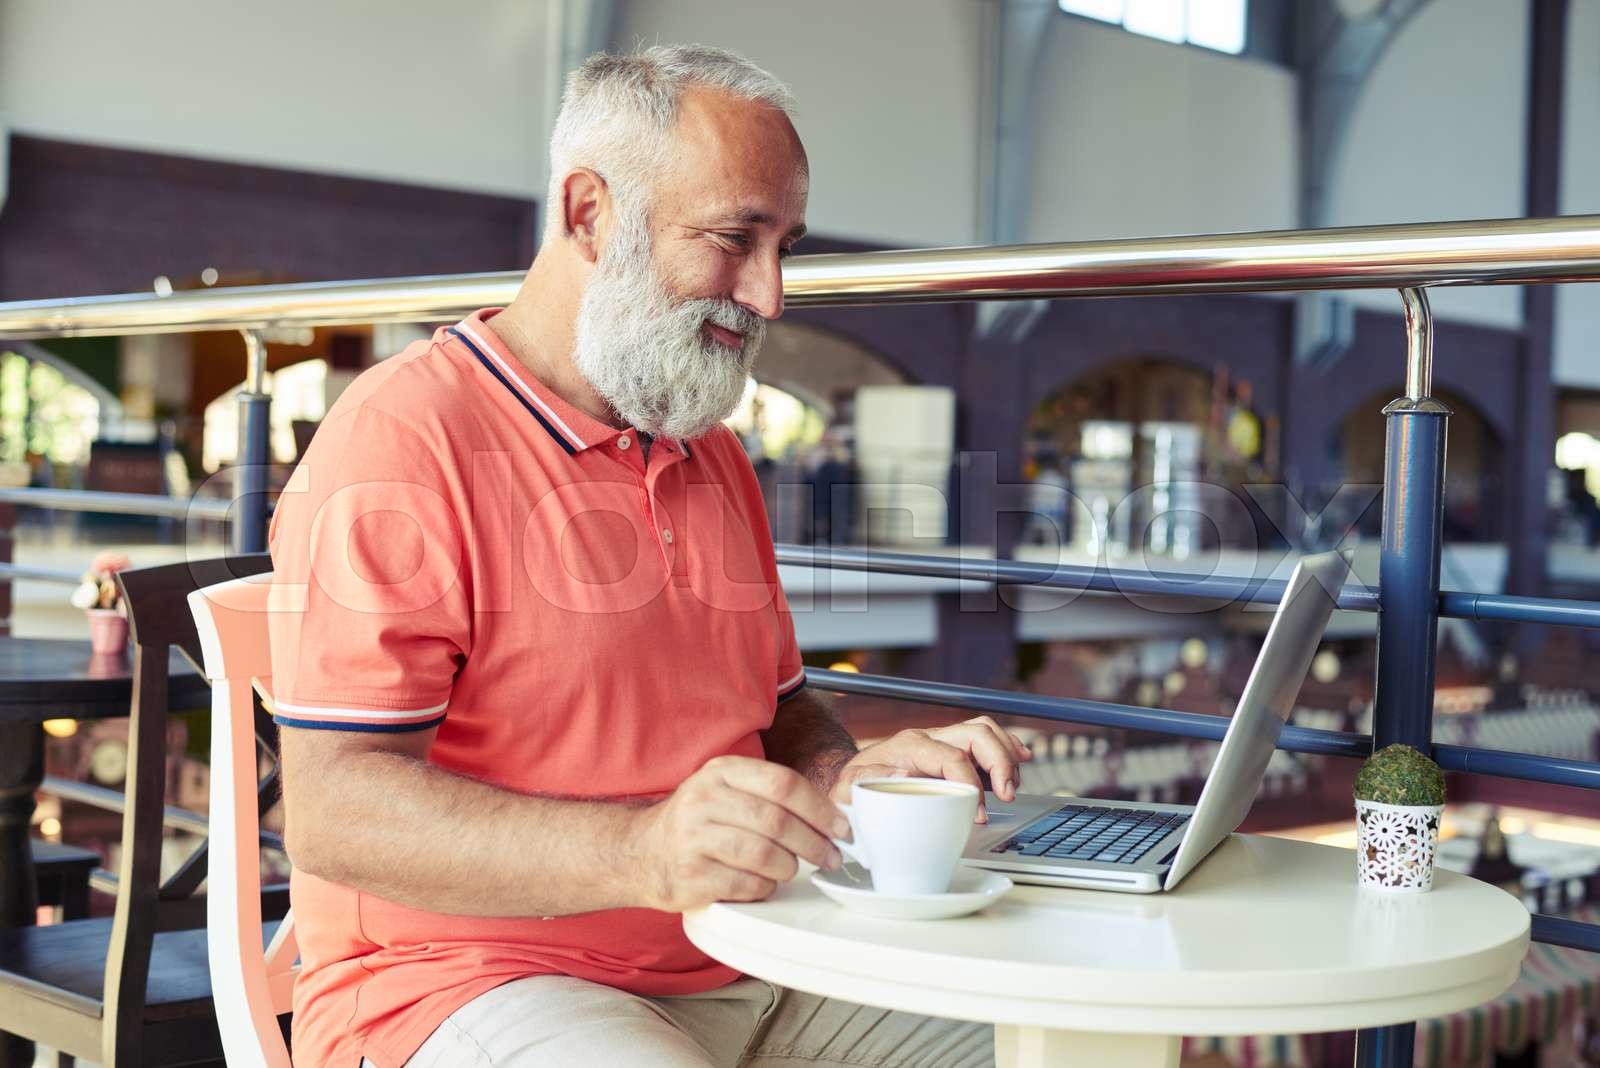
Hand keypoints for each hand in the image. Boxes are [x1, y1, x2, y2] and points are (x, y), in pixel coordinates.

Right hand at [634, 755, 848, 911]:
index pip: (783, 783)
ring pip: (765, 855)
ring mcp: (693, 838)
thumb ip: (768, 794)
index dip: (819, 808)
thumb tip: (831, 816)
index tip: (841, 828)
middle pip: (777, 821)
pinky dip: (764, 888)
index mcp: (720, 772)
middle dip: (814, 844)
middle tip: (830, 857)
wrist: (639, 853)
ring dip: (789, 867)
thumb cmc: (697, 823)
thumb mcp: (724, 790)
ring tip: (790, 870)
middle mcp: (704, 799)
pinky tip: (762, 884)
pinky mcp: (690, 875)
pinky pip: (746, 885)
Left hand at [831, 716, 1031, 822]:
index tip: (977, 811)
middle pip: (977, 733)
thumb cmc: (852, 789)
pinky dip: (1006, 751)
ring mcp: (941, 742)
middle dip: (1000, 762)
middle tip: (1008, 794)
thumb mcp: (849, 789)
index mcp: (908, 746)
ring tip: (1013, 785)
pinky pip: (985, 740)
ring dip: (1006, 755)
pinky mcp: (950, 751)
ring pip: (985, 731)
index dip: (970, 783)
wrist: (849, 780)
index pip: (952, 756)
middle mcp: (928, 739)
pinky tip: (1016, 766)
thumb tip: (906, 775)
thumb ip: (870, 780)